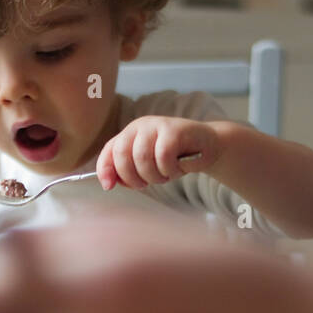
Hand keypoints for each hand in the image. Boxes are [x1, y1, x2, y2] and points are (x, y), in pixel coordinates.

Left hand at [95, 117, 218, 190]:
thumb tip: (108, 183)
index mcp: (129, 134)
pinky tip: (177, 169)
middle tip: (146, 184)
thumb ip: (126, 172)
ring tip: (165, 176)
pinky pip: (163, 157)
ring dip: (154, 176)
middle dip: (132, 178)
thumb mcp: (146, 167)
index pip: (109, 151)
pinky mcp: (174, 129)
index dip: (106, 170)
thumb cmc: (175, 159)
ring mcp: (156, 125)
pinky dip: (170, 170)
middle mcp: (139, 126)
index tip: (109, 187)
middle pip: (122, 155)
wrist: (207, 147)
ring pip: (142, 159)